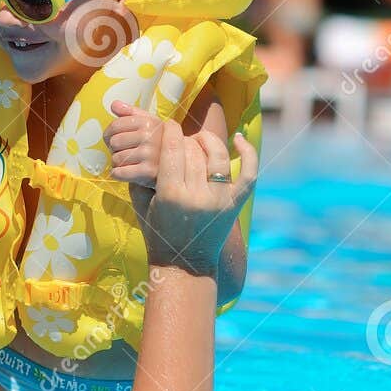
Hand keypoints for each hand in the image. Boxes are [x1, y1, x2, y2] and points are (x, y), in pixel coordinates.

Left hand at [105, 98, 164, 187]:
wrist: (175, 166)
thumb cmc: (156, 143)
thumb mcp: (148, 124)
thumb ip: (130, 113)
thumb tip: (114, 105)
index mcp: (149, 122)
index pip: (115, 126)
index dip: (109, 134)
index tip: (113, 138)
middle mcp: (151, 136)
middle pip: (114, 142)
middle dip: (114, 149)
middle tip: (124, 151)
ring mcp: (150, 154)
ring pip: (116, 158)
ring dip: (118, 162)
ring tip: (128, 161)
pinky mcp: (148, 172)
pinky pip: (120, 172)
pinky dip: (118, 174)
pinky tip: (125, 171)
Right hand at [123, 103, 257, 274]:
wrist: (185, 265)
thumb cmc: (158, 233)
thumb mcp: (142, 204)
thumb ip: (142, 174)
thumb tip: (150, 141)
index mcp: (171, 195)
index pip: (172, 149)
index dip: (170, 131)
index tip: (168, 125)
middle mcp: (197, 196)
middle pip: (193, 150)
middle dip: (185, 139)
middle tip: (179, 140)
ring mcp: (220, 200)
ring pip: (218, 155)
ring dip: (208, 141)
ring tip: (199, 140)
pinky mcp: (235, 204)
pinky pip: (248, 173)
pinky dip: (248, 153)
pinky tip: (239, 139)